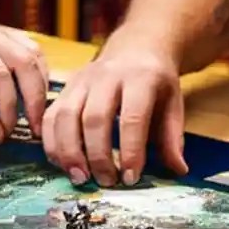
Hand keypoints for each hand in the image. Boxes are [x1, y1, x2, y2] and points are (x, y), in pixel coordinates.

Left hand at [0, 8, 49, 141]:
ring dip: (40, 85)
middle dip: (34, 98)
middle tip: (35, 128)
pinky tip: (33, 95)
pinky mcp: (1, 30)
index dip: (8, 107)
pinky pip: (28, 49)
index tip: (6, 131)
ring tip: (36, 115)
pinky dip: (36, 73)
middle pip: (24, 61)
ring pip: (33, 53)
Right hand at [43, 48, 188, 187]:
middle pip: (94, 118)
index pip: (132, 117)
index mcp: (140, 78)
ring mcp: (81, 80)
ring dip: (69, 152)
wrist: (135, 47)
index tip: (131, 178)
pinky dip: (52, 143)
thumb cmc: (154, 81)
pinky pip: (50, 117)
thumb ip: (172, 138)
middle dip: (97, 155)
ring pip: (65, 117)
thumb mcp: (172, 104)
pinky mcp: (64, 88)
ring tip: (80, 177)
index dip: (131, 151)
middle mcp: (107, 76)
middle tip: (105, 182)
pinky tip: (61, 164)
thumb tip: (178, 169)